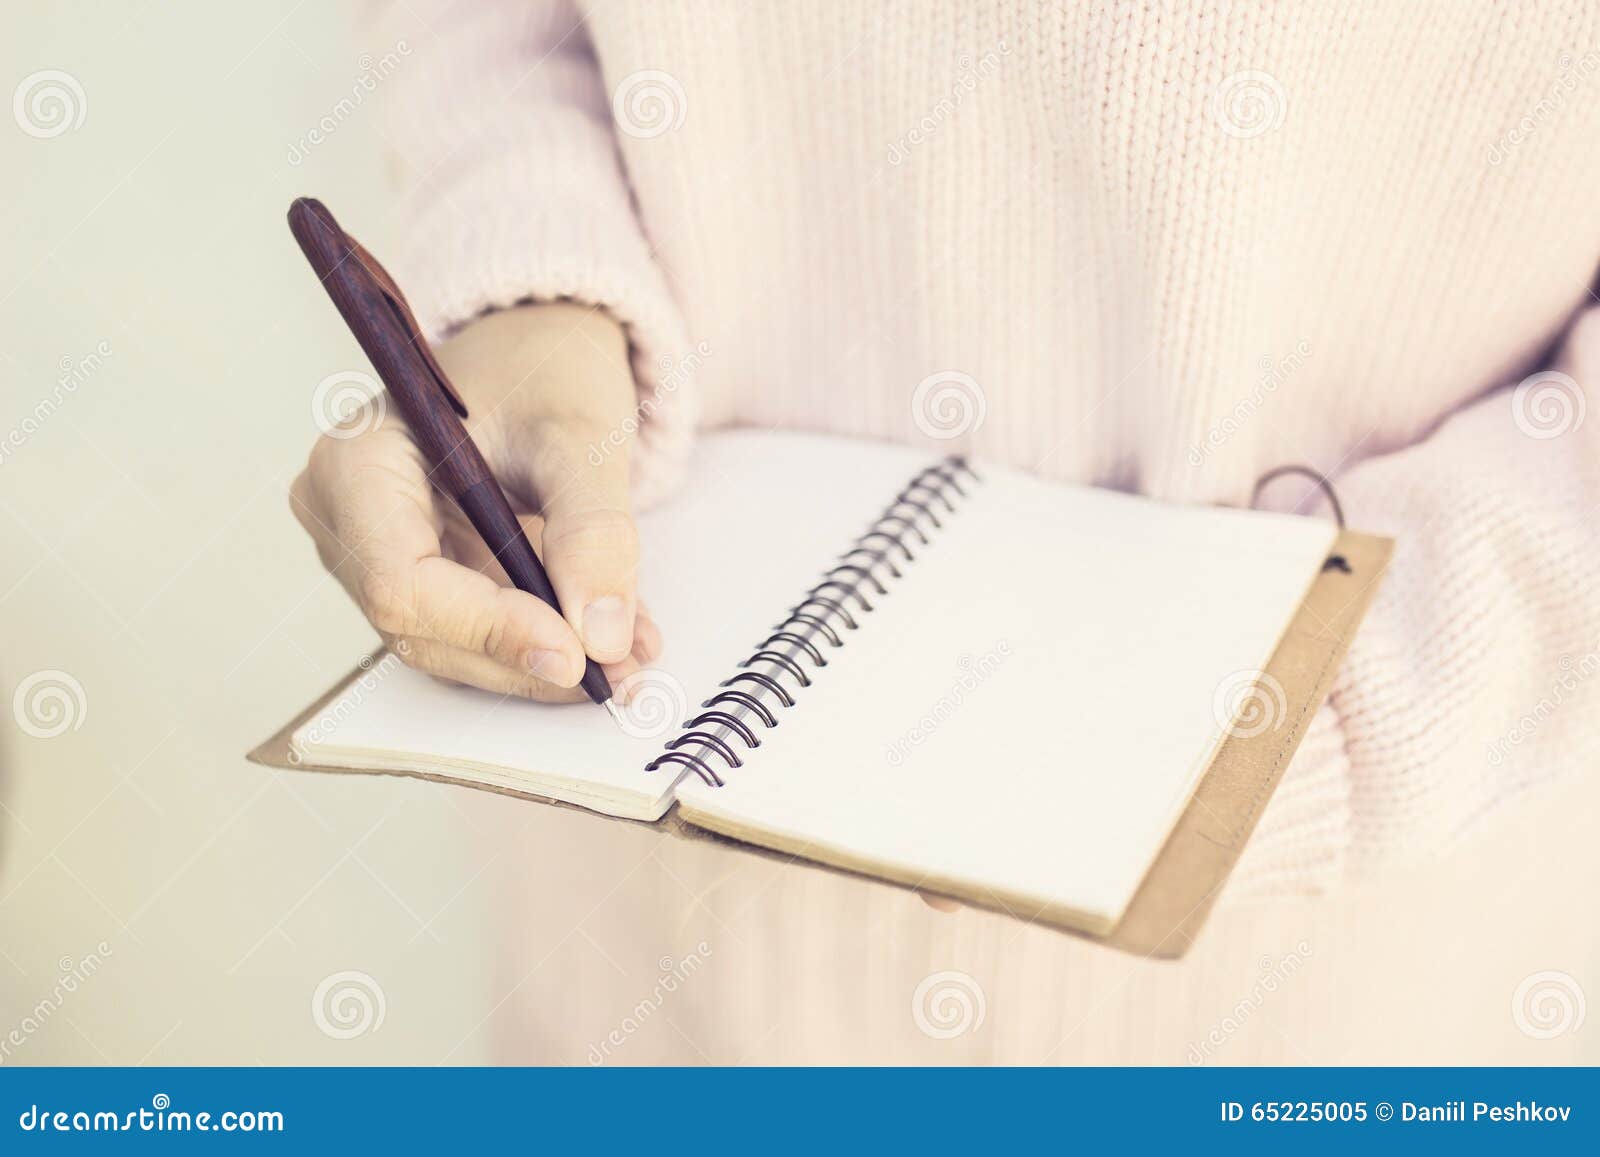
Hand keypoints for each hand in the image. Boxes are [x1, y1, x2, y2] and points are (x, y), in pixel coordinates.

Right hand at [290, 303, 660, 700]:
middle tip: (618, 672)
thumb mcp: (580, 436)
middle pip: (424, 629)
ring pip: (454, 646)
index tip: (571, 653)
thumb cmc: (543, 368)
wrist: (542, 353)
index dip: (486, 629)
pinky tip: (612, 639)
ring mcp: (379, 554)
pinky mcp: (424, 577)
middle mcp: (347, 518)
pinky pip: (479, 632)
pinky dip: (547, 642)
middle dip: (525, 658)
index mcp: (356, 462)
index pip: (399, 582)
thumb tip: (600, 634)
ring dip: (544, 661)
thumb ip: (592, 531)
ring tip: (629, 657)